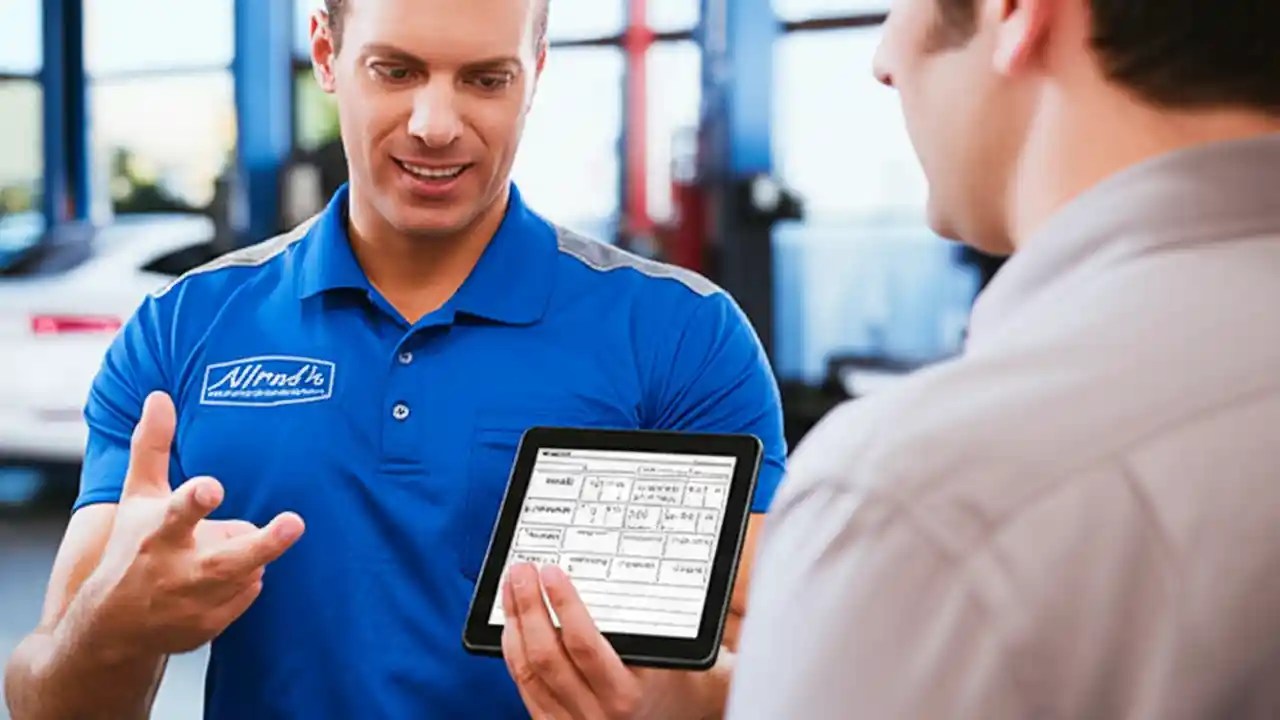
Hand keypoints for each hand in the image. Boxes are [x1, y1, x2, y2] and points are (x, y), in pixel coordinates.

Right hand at [82, 392, 304, 655]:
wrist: (113, 625)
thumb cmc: (131, 548)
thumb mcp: (136, 496)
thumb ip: (151, 447)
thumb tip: (160, 396)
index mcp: (160, 531)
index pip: (180, 511)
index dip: (196, 500)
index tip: (212, 488)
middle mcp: (179, 569)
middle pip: (230, 557)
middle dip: (264, 542)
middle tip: (294, 522)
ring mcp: (197, 601)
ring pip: (248, 570)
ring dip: (250, 556)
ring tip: (232, 547)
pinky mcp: (212, 624)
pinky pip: (248, 591)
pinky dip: (243, 580)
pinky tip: (221, 577)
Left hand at [501, 563, 724, 719]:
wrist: (668, 716)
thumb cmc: (669, 679)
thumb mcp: (667, 651)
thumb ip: (643, 620)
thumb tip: (616, 567)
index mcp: (626, 693)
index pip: (585, 646)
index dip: (564, 606)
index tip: (553, 573)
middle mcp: (596, 713)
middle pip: (547, 655)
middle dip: (529, 607)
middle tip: (523, 571)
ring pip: (528, 670)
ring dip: (515, 623)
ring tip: (512, 588)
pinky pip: (523, 686)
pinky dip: (513, 650)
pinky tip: (512, 624)